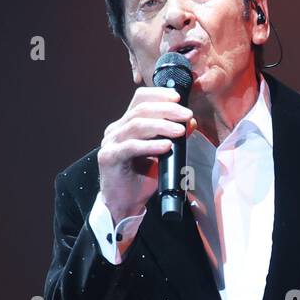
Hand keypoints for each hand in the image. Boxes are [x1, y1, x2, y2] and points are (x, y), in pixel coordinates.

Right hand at [98, 86, 197, 221]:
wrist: (124, 204)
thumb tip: (190, 122)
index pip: (139, 99)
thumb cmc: (141, 180)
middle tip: (186, 115)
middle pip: (140, 110)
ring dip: (161, 126)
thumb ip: (173, 137)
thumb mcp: (162, 155)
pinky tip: (166, 146)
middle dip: (167, 110)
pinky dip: (150, 145)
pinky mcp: (109, 158)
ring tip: (180, 131)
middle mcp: (116, 130)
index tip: (178, 97)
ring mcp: (110, 143)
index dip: (158, 94)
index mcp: (126, 125)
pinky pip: (131, 147)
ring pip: (136, 125)